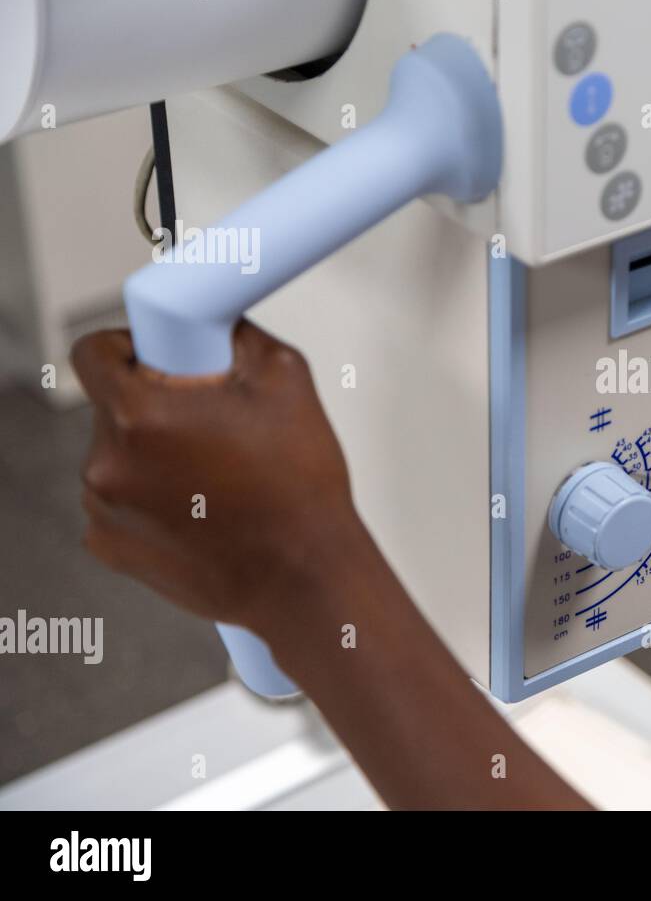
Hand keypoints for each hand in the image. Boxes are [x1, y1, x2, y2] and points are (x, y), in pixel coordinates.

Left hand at [71, 321, 364, 633]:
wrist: (305, 579)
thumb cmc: (301, 492)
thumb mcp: (288, 381)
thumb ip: (239, 336)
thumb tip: (219, 325)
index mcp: (140, 414)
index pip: (93, 351)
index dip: (131, 346)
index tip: (161, 359)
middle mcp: (107, 463)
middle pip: (112, 406)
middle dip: (157, 406)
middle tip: (215, 425)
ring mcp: (103, 510)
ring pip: (117, 455)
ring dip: (154, 454)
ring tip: (216, 475)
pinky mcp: (110, 547)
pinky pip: (119, 502)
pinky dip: (151, 499)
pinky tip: (201, 508)